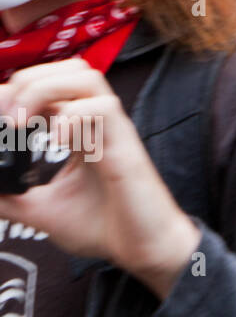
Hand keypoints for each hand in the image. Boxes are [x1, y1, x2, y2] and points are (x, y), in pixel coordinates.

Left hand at [0, 59, 200, 299]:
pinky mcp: (124, 145)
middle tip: (6, 118)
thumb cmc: (104, 226)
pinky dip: (70, 118)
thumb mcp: (43, 210)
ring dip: (44, 90)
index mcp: (80, 130)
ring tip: (22, 123)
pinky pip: (101, 108)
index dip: (18, 91)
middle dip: (28, 82)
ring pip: (86, 76)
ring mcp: (113, 130)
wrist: (141, 249)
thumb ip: (11, 198)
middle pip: (70, 67)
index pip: (52, 85)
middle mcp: (98, 123)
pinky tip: (57, 144)